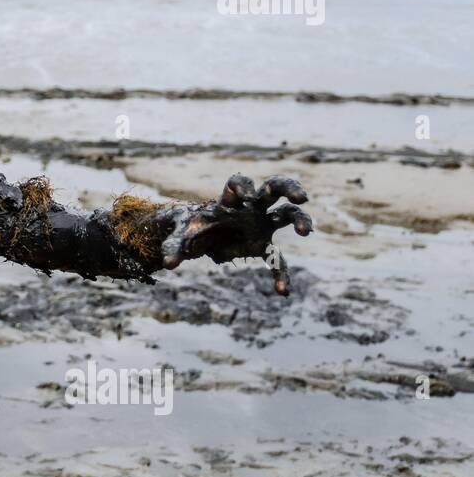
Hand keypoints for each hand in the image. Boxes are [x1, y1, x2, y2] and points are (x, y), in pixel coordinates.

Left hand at [158, 174, 312, 295]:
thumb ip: (174, 247)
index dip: (244, 187)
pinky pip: (277, 259)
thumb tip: (168, 264)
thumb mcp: (180, 235)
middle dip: (289, 188)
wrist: (197, 239)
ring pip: (287, 214)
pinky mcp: (262, 245)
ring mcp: (260, 225)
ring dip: (300, 219)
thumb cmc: (189, 229)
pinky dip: (281, 275)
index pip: (239, 184)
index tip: (246, 196)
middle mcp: (249, 208)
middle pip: (274, 188)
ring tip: (307, 231)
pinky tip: (283, 292)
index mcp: (228, 200)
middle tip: (303, 197)